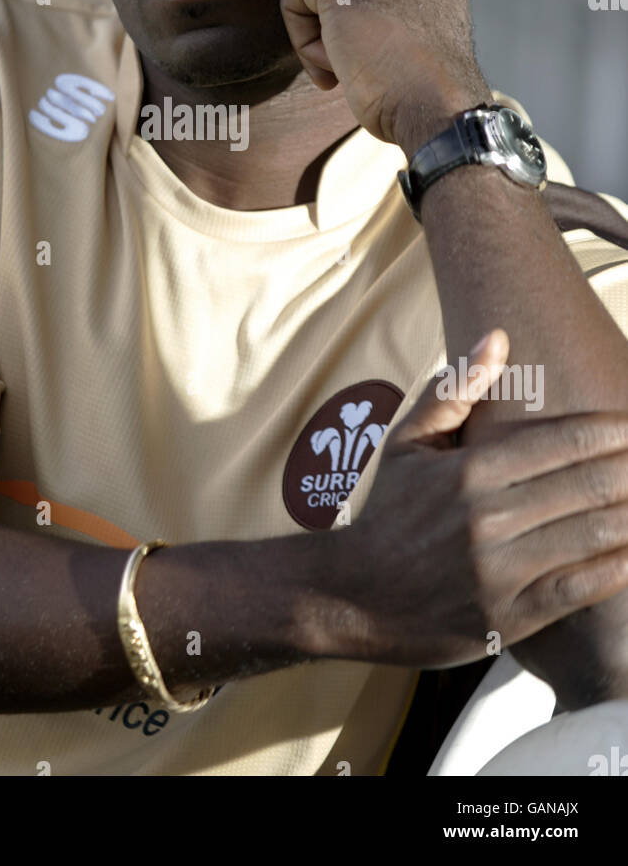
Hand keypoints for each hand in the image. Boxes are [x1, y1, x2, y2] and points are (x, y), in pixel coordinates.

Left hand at [279, 0, 490, 153]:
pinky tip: (344, 58)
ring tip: (360, 61)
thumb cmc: (427, 89)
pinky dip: (307, 42)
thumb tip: (345, 1)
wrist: (438, 104)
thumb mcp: (421, 26)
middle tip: (365, 59)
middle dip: (331, 18)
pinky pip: (292, 5)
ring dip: (320, 36)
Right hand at [317, 329, 627, 668]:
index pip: (563, 441)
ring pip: (594, 533)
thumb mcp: (407, 443)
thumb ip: (456, 388)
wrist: (353, 597)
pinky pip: (581, 588)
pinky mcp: (509, 616)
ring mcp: (501, 570)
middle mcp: (488, 517)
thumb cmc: (388, 514)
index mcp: (469, 469)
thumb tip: (497, 338)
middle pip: (591, 484)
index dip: (613, 430)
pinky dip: (618, 567)